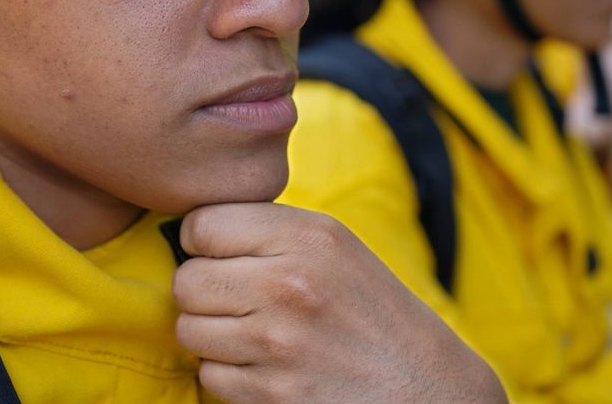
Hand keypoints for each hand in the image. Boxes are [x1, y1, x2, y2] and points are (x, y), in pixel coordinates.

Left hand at [173, 203, 506, 403]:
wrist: (424, 388)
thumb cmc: (371, 313)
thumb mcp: (335, 247)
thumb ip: (269, 231)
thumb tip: (192, 228)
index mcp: (308, 235)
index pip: (202, 224)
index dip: (205, 244)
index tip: (226, 258)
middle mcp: (289, 281)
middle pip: (186, 280)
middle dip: (203, 295)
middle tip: (238, 303)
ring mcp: (279, 340)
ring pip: (188, 329)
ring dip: (212, 337)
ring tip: (254, 335)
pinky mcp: (272, 392)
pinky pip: (208, 375)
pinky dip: (228, 375)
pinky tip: (265, 367)